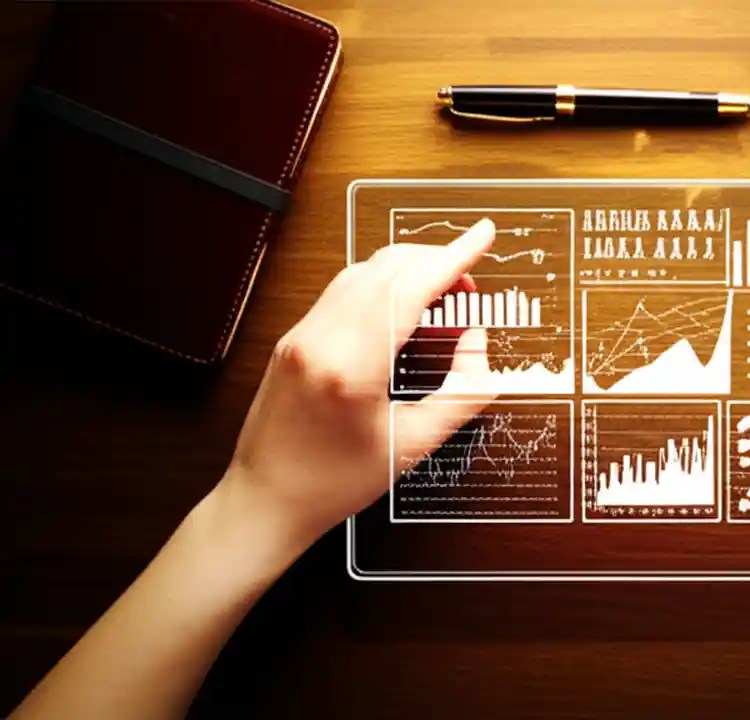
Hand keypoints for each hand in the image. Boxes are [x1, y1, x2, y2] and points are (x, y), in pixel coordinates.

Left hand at [217, 219, 497, 551]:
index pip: (410, 288)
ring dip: (406, 271)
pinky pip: (342, 292)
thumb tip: (477, 343)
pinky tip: (402, 309)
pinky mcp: (293, 339)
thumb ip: (462, 393)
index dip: (453, 257)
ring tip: (441, 296)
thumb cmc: (335, 483)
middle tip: (470, 282)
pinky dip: (380, 286)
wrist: (266, 501)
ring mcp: (301, 335)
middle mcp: (320, 339)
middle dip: (435, 261)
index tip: (481, 235)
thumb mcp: (414, 445)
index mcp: (352, 366)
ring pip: (361, 272)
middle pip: (386, 268)